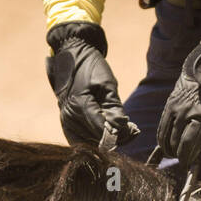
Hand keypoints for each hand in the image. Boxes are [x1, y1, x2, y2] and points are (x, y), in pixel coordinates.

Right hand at [45, 22, 139, 149]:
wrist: (72, 58)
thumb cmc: (91, 67)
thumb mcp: (107, 83)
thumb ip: (114, 107)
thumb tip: (120, 129)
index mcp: (80, 106)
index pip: (103, 131)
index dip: (120, 134)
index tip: (134, 130)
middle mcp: (70, 118)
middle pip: (97, 140)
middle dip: (116, 137)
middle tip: (132, 130)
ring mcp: (66, 122)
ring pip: (90, 143)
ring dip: (107, 140)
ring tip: (123, 130)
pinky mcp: (66, 124)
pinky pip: (81, 141)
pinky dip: (96, 140)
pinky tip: (109, 132)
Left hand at [156, 15, 200, 172]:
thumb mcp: (181, 89)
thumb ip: (177, 107)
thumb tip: (174, 125)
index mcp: (172, 106)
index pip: (162, 134)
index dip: (164, 147)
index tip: (167, 152)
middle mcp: (182, 113)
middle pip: (174, 143)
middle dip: (176, 155)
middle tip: (180, 160)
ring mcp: (200, 116)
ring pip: (189, 145)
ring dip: (188, 158)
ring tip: (190, 163)